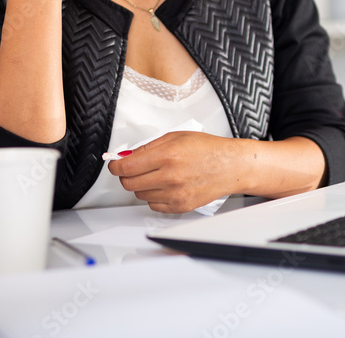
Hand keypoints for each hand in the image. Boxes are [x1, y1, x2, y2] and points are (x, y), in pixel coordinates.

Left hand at [107, 131, 241, 212]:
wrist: (230, 166)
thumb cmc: (206, 149)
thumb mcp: (175, 137)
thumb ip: (147, 147)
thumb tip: (126, 156)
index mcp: (167, 156)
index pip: (126, 167)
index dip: (115, 166)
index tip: (114, 164)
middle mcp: (170, 177)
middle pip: (129, 183)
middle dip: (126, 175)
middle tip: (132, 168)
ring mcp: (175, 194)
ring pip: (140, 195)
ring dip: (142, 185)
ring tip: (156, 174)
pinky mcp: (180, 206)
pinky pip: (153, 205)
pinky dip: (154, 196)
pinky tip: (164, 185)